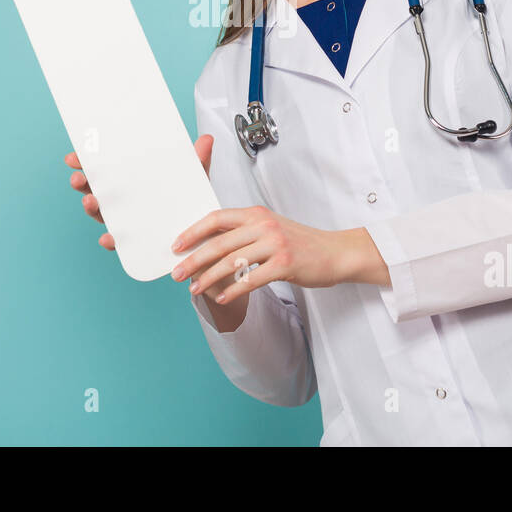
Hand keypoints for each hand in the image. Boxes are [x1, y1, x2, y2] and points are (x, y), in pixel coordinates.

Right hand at [65, 134, 214, 250]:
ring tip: (90, 201)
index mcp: (132, 179)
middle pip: (95, 189)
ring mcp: (127, 221)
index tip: (74, 157)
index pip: (104, 167)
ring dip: (91, 208)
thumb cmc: (191, 201)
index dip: (86, 162)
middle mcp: (124, 200)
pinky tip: (108, 237)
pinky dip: (110, 240)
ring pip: (102, 214)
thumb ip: (198, 161)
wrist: (202, 235)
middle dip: (82, 183)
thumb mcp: (194, 179)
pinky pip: (118, 242)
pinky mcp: (134, 242)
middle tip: (77, 178)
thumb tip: (207, 139)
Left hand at [169, 202, 355, 304]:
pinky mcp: (285, 264)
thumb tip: (208, 246)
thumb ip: (243, 232)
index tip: (176, 245)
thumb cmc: (299, 242)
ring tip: (195, 289)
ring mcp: (275, 244)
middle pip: (219, 243)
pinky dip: (233, 290)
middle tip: (177, 273)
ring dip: (209, 278)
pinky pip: (250, 279)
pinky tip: (222, 298)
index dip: (193, 232)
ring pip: (231, 262)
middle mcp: (263, 225)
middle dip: (193, 259)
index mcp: (256, 213)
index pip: (216, 218)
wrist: (335, 252)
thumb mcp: (270, 228)